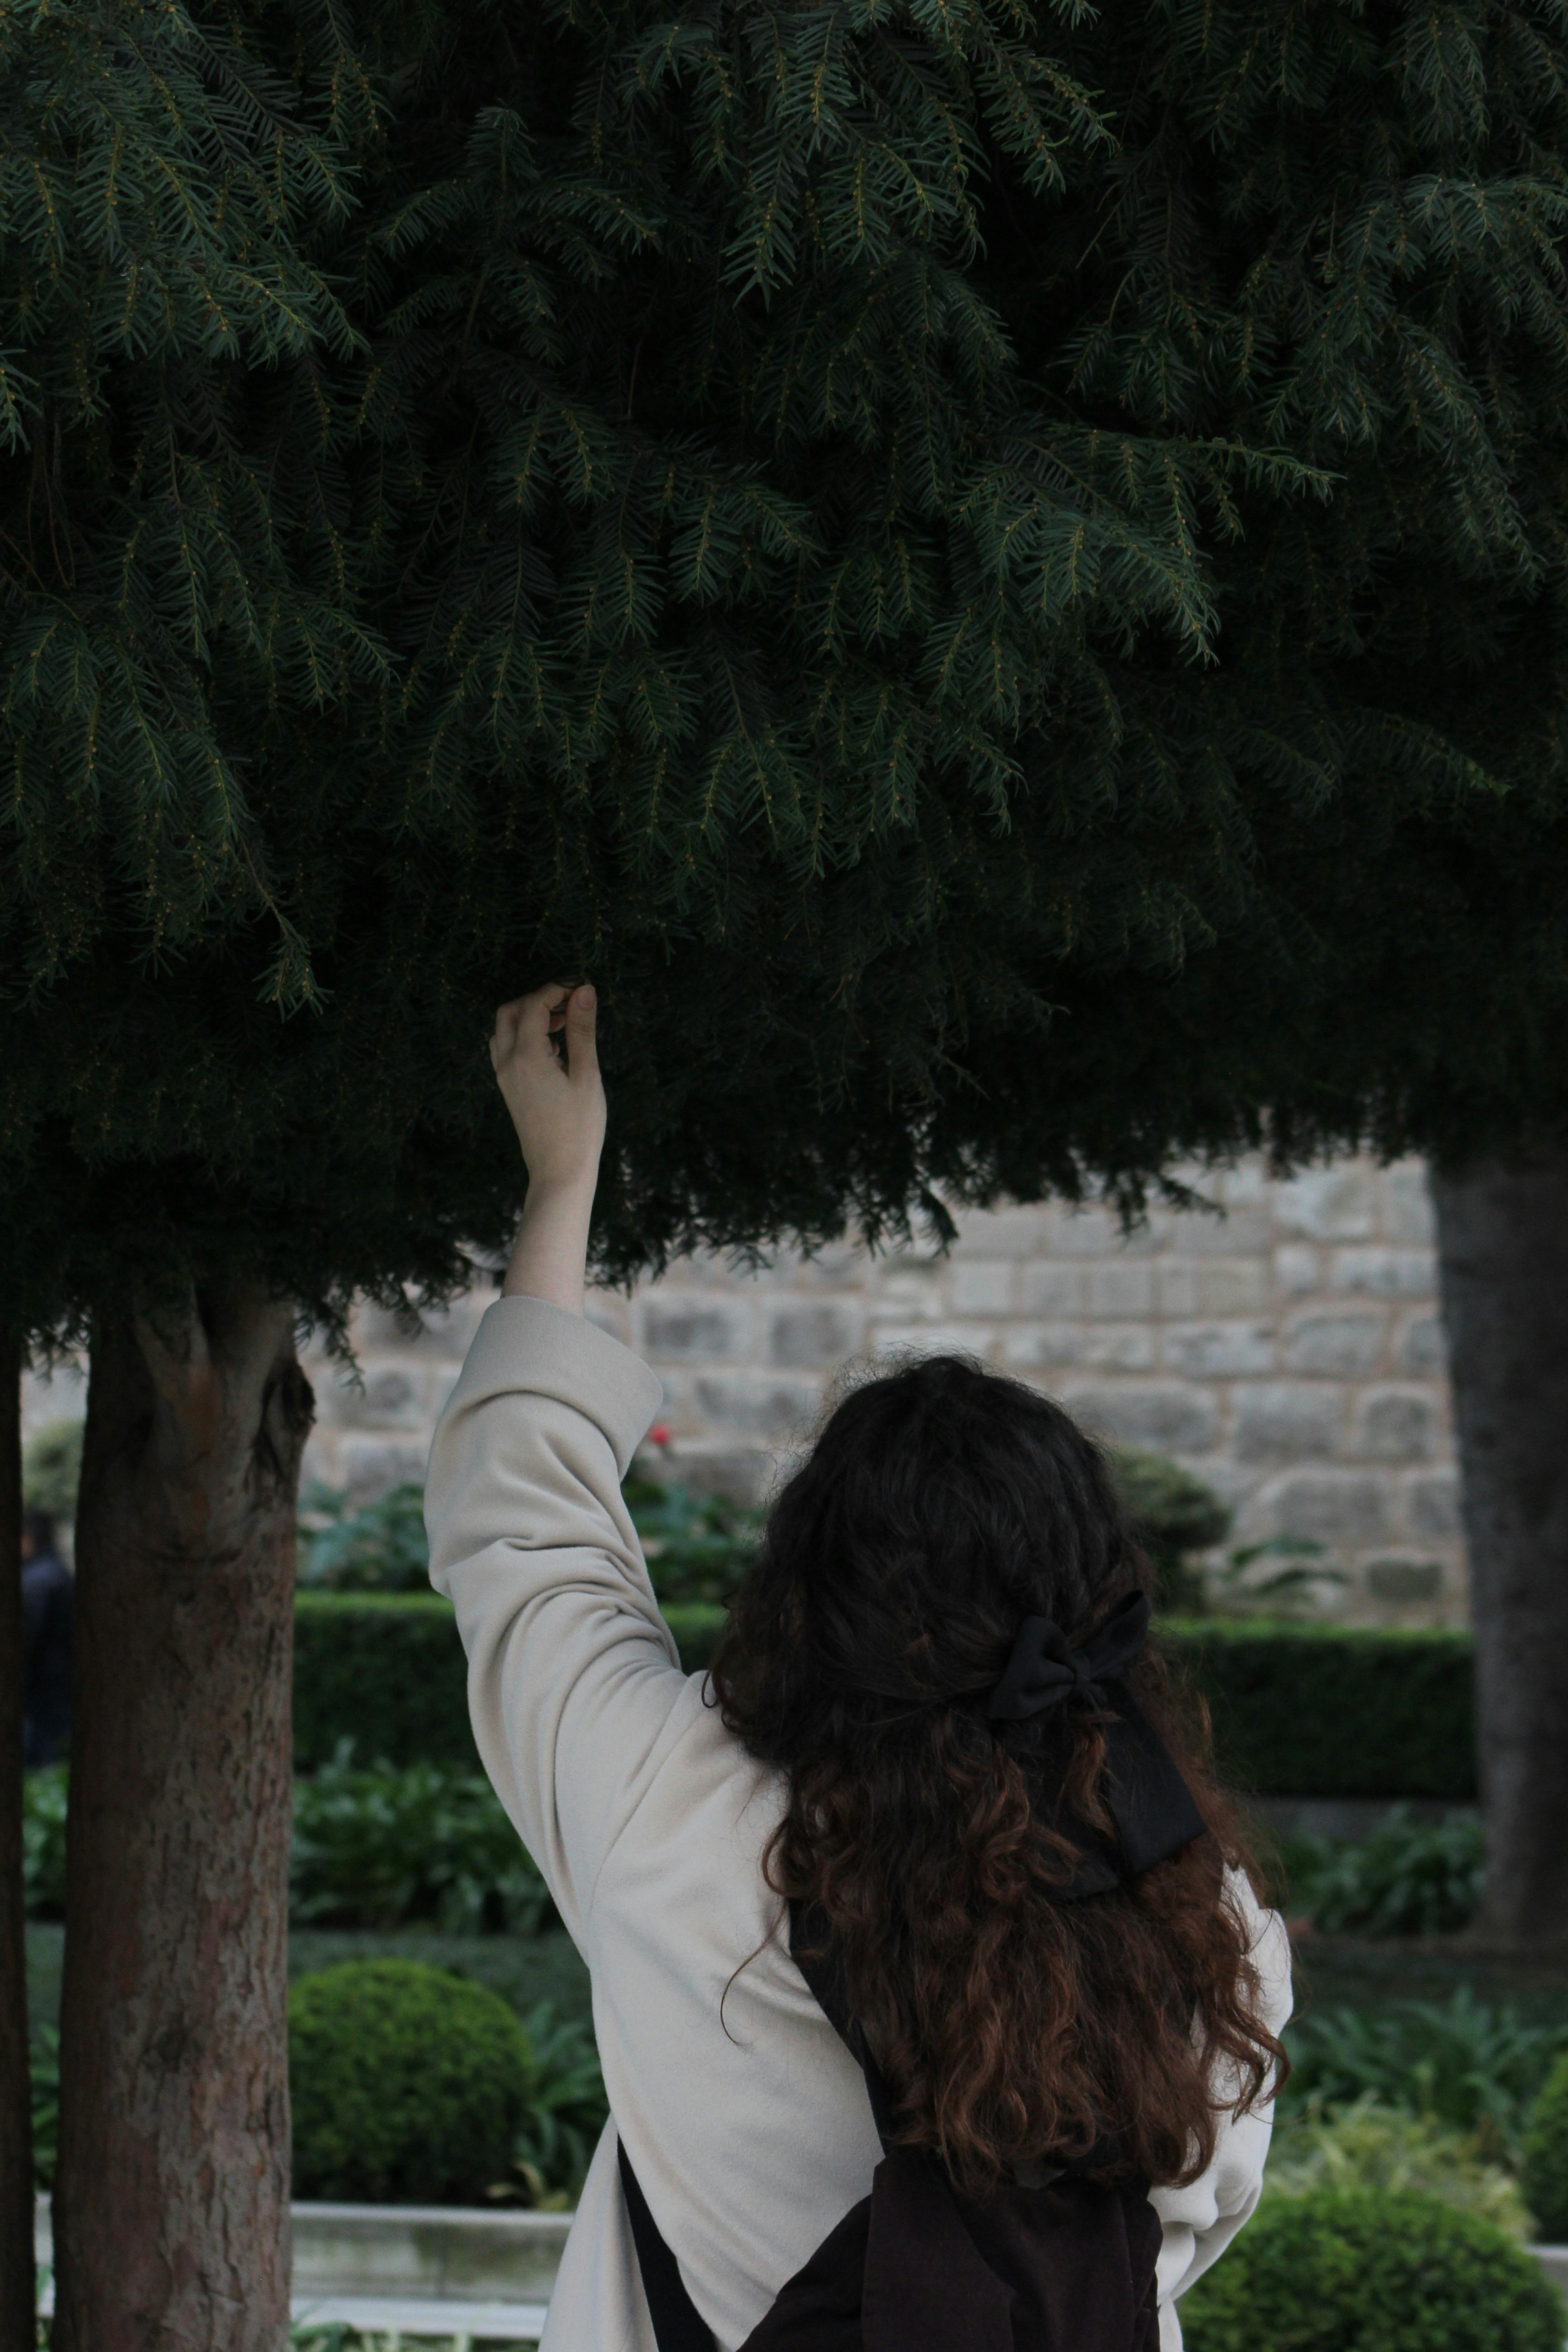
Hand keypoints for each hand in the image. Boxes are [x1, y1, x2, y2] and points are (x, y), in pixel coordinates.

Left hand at [491, 982, 604, 1313]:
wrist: (559, 1172)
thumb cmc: (579, 1127)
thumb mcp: (586, 1074)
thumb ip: (582, 1030)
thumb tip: (584, 991)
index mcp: (526, 1056)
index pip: (534, 1004)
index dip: (557, 989)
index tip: (582, 986)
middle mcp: (507, 1062)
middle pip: (511, 1011)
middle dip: (538, 1000)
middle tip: (571, 1005)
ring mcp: (504, 1077)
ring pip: (504, 1030)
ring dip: (529, 1018)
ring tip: (564, 1026)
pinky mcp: (508, 1089)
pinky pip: (506, 1049)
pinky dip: (525, 1037)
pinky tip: (554, 1050)